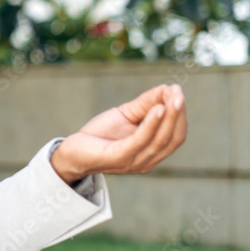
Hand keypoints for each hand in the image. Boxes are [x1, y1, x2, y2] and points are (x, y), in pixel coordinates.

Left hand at [50, 84, 186, 184]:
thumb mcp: (126, 115)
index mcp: (152, 153)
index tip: (178, 90)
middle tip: (179, 92)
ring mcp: (134, 162)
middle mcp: (147, 161)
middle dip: (178, 114)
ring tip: (172, 97)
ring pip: (160, 140)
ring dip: (169, 117)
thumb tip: (167, 88)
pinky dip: (151, 124)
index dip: (180, 114)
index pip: (176, 135)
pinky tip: (157, 109)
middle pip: (173, 138)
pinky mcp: (119, 158)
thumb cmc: (99, 135)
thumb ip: (146, 104)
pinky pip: (140, 141)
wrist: (71, 152)